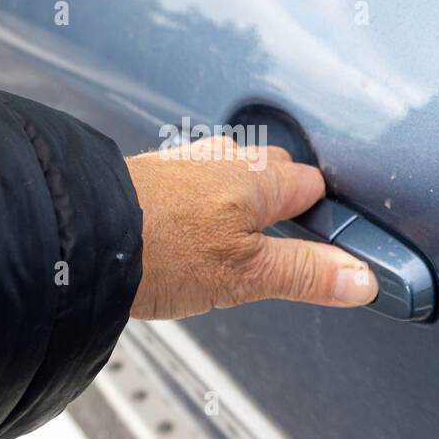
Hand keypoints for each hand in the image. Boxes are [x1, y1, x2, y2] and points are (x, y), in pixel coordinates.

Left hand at [125, 136, 378, 319]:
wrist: (77, 237)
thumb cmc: (156, 250)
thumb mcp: (244, 276)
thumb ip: (305, 274)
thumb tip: (360, 278)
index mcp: (258, 177)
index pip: (313, 186)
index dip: (323, 217)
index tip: (329, 246)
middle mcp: (224, 159)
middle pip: (274, 174)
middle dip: (283, 207)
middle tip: (282, 250)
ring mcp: (185, 163)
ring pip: (232, 177)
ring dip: (239, 205)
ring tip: (233, 246)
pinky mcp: (150, 175)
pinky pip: (195, 183)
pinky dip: (201, 206)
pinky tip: (186, 235)